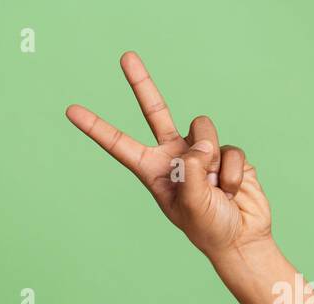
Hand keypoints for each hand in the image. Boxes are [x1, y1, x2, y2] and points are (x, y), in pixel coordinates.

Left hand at [65, 51, 272, 259]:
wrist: (242, 237)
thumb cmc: (209, 228)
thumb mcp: (190, 204)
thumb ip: (190, 169)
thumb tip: (199, 142)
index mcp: (152, 171)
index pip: (119, 144)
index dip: (96, 127)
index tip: (71, 110)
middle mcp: (173, 156)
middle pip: (156, 111)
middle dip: (141, 83)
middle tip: (125, 56)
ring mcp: (200, 151)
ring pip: (203, 129)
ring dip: (212, 158)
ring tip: (215, 187)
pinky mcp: (225, 152)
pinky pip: (229, 149)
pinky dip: (232, 172)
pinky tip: (231, 189)